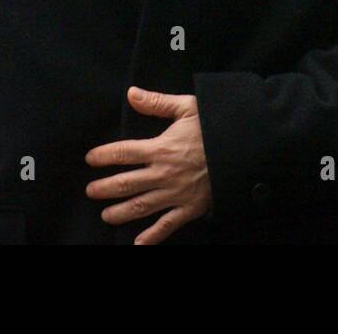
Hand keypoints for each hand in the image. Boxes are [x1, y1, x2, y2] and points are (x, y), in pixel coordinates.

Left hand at [85, 87, 212, 245]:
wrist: (246, 148)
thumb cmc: (217, 125)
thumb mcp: (189, 107)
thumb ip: (157, 103)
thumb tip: (131, 94)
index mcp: (161, 148)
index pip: (123, 153)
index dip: (103, 156)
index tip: (91, 158)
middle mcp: (163, 174)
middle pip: (125, 184)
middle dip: (104, 188)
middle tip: (91, 191)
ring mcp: (175, 193)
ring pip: (140, 207)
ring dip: (119, 213)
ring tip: (106, 215)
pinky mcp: (190, 208)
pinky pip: (167, 225)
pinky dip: (152, 237)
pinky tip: (138, 244)